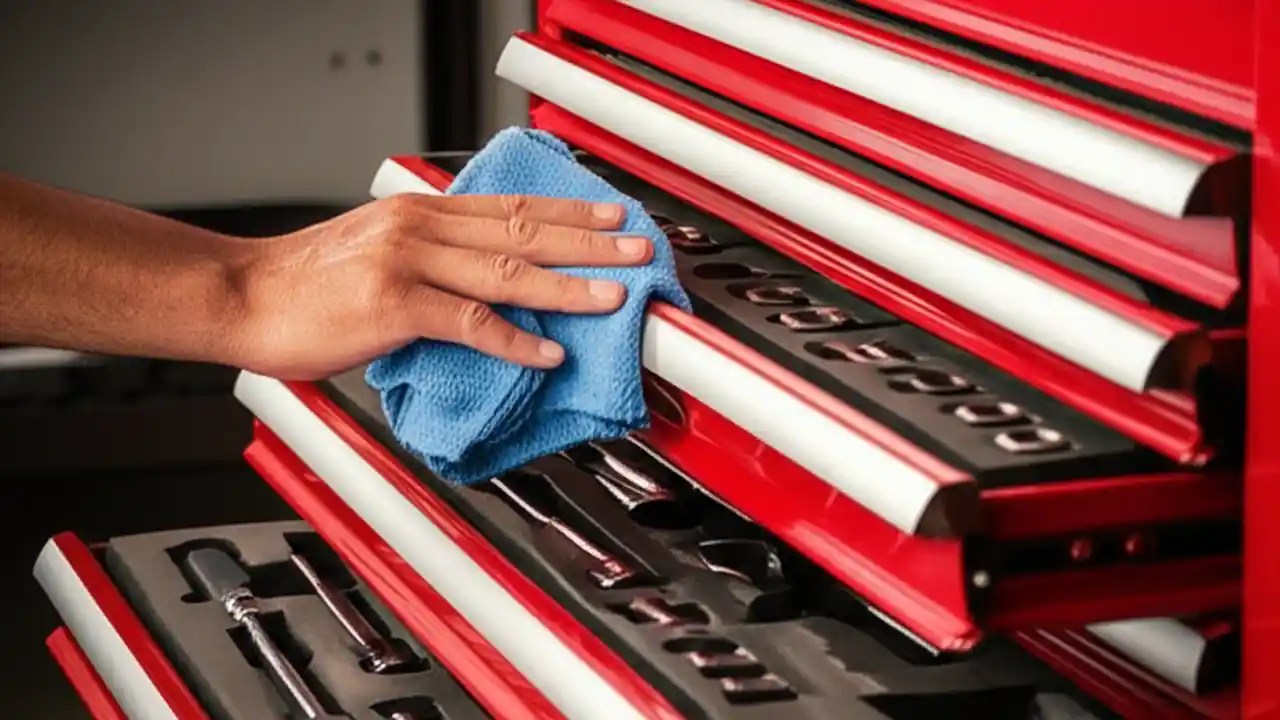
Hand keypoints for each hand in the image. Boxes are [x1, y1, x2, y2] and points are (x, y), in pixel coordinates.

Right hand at [232, 193, 652, 379]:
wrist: (242, 294)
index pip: (512, 206)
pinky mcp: (394, 305)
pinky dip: (515, 339)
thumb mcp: (376, 249)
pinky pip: (470, 322)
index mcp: (420, 212)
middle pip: (523, 230)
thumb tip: (478, 277)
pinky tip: (548, 350)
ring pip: (507, 271)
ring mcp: (409, 263)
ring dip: (568, 286)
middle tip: (637, 247)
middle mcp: (421, 227)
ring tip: (613, 295)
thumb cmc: (305, 281)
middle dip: (589, 241)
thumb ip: (430, 256)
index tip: (610, 217)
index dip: (568, 212)